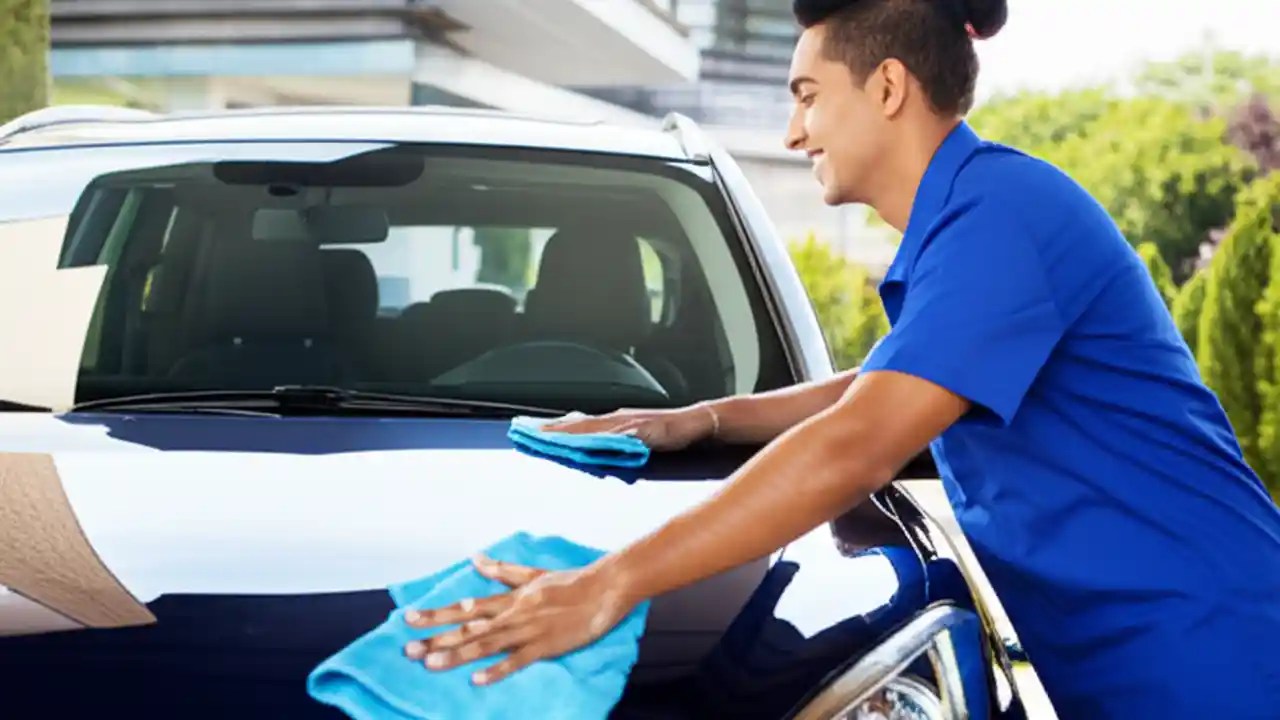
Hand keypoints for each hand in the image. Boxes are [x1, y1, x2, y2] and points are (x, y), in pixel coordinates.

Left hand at [402, 555, 635, 685]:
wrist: (603, 588)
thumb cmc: (570, 581)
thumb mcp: (533, 574)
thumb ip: (502, 572)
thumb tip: (474, 560)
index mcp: (509, 598)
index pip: (465, 607)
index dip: (437, 613)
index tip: (410, 618)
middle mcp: (512, 613)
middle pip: (467, 628)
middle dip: (436, 638)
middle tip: (407, 649)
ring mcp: (527, 630)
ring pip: (485, 644)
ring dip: (456, 654)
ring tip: (430, 664)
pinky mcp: (545, 646)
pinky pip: (517, 660)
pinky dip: (497, 669)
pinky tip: (477, 680)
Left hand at [541, 403, 717, 451]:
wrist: (699, 422)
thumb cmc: (670, 430)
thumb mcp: (636, 437)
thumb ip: (613, 441)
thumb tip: (590, 447)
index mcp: (613, 422)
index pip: (576, 425)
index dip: (552, 428)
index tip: (528, 431)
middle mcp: (617, 419)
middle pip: (578, 425)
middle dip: (552, 429)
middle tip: (525, 432)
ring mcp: (631, 423)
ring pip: (594, 428)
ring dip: (569, 431)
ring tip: (547, 435)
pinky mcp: (646, 430)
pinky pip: (620, 436)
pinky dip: (603, 438)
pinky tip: (589, 441)